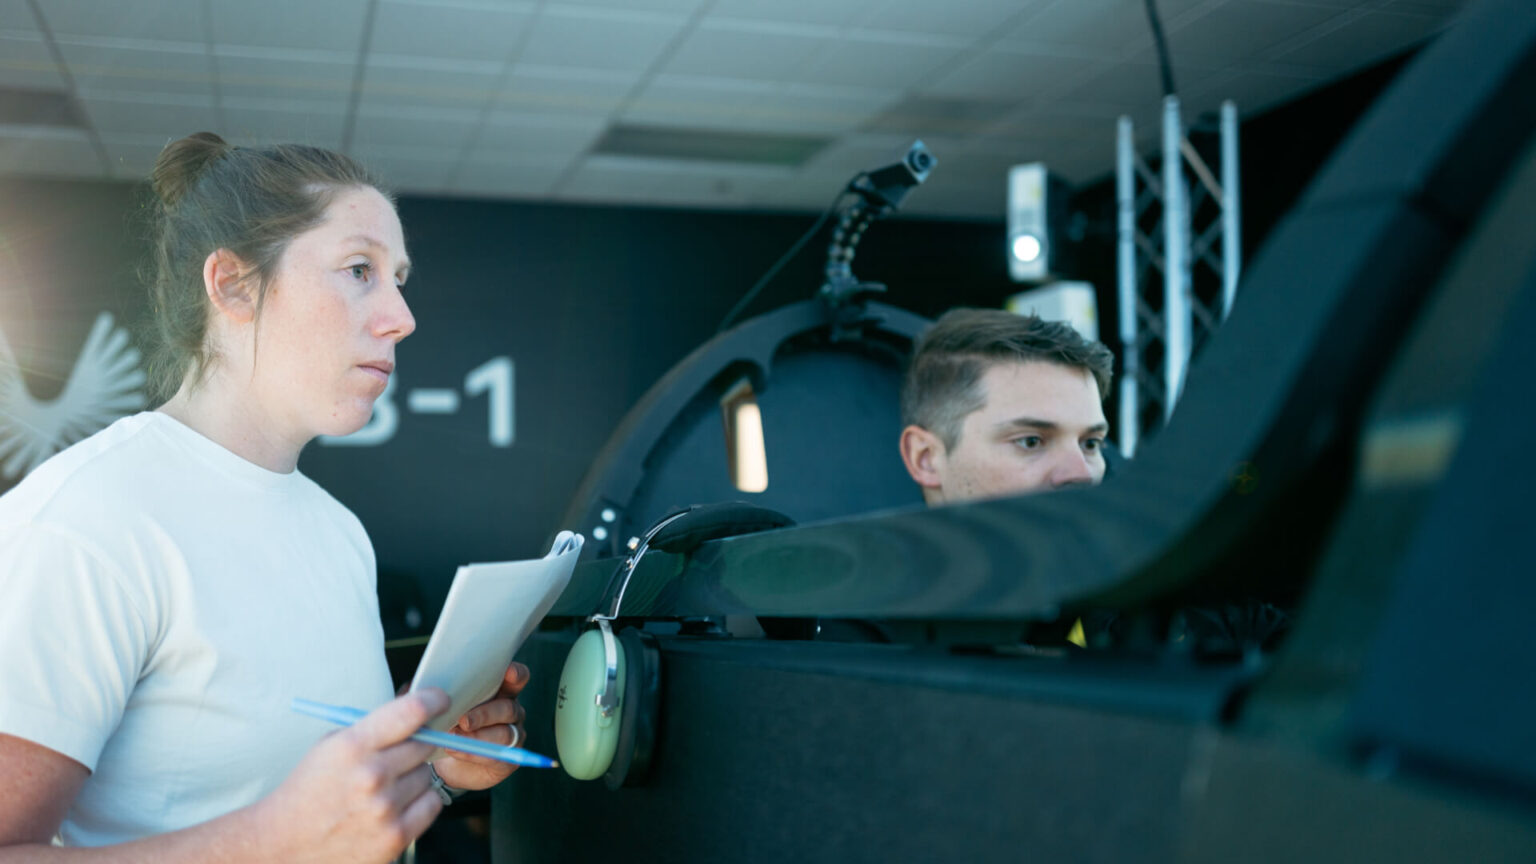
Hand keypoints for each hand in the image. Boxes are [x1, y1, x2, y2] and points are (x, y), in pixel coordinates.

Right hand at [251, 689, 448, 863]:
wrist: (283, 845)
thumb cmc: (307, 793)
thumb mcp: (330, 747)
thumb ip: (372, 729)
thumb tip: (415, 713)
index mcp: (353, 746)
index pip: (411, 711)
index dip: (432, 700)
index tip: (439, 700)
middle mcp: (372, 775)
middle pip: (425, 743)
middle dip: (414, 746)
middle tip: (395, 757)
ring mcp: (386, 808)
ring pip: (428, 774)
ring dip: (413, 777)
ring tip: (383, 789)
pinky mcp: (396, 836)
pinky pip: (432, 803)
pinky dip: (419, 802)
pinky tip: (395, 806)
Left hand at [430, 661, 529, 790]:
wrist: (441, 765)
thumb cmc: (442, 727)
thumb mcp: (433, 707)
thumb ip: (428, 695)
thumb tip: (413, 687)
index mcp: (497, 691)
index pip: (516, 678)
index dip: (515, 674)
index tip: (507, 672)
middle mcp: (509, 711)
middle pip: (509, 707)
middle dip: (486, 713)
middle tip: (463, 720)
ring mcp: (511, 735)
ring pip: (506, 732)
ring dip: (480, 735)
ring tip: (457, 737)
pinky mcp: (507, 759)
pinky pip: (500, 755)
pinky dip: (476, 753)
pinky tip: (457, 750)